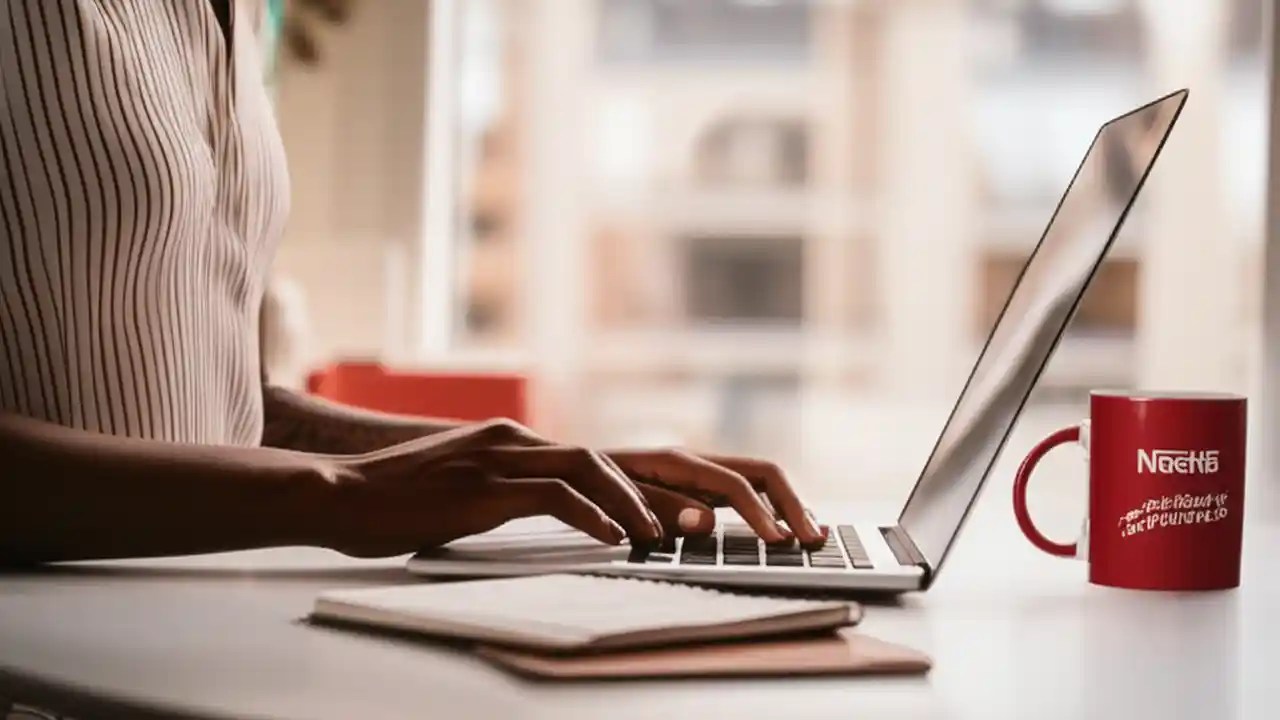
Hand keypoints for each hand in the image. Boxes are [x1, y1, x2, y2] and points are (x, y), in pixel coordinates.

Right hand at [313, 420, 661, 556]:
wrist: (338, 493)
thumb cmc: (395, 500)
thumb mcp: (463, 488)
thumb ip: (505, 491)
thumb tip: (544, 512)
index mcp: (513, 440)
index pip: (595, 456)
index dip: (644, 482)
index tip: (681, 507)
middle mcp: (514, 439)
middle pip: (608, 457)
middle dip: (660, 490)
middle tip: (701, 519)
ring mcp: (499, 457)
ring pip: (590, 469)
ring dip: (634, 505)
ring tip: (663, 536)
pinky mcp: (484, 485)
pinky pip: (553, 495)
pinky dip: (590, 517)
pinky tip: (611, 540)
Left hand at [605, 451, 825, 548]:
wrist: (563, 465)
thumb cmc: (585, 484)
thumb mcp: (614, 497)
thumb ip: (659, 508)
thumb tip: (705, 521)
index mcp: (677, 461)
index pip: (734, 484)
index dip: (761, 513)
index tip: (780, 542)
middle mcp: (694, 462)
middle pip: (761, 472)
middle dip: (792, 503)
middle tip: (815, 539)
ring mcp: (697, 473)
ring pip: (757, 481)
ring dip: (786, 505)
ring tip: (811, 534)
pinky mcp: (695, 486)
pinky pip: (742, 492)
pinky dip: (767, 508)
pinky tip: (779, 528)